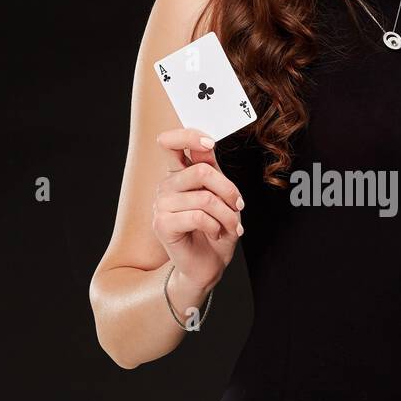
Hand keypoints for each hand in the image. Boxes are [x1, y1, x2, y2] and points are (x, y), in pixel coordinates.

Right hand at [153, 128, 244, 293]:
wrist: (209, 264)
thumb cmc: (217, 230)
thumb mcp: (222, 196)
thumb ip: (212, 170)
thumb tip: (207, 145)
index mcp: (180, 174)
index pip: (171, 142)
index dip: (189, 136)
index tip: (210, 145)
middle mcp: (168, 186)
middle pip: (201, 171)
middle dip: (229, 190)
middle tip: (238, 206)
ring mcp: (162, 204)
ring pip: (205, 197)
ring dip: (227, 215)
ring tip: (230, 226)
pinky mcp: (162, 224)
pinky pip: (198, 216)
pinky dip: (215, 226)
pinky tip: (215, 232)